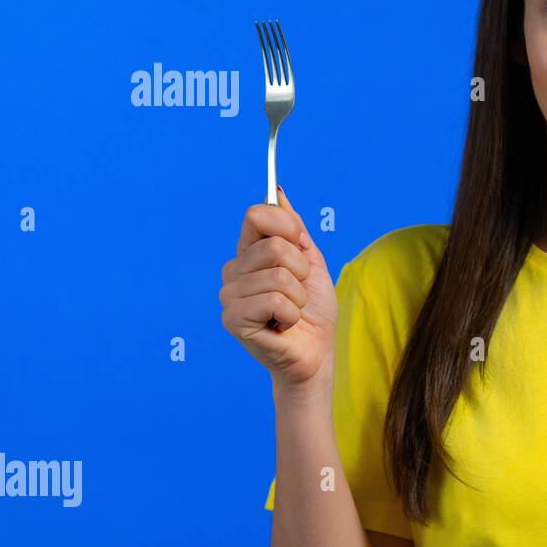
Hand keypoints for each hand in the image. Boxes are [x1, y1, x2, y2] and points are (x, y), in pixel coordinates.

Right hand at [219, 186, 338, 387]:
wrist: (316, 353)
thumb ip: (294, 230)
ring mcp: (229, 295)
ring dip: (298, 298)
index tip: (301, 244)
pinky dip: (292, 314)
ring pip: (279, 276)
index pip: (257, 215)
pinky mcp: (233, 319)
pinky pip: (275, 300)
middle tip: (299, 292)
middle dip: (301, 271)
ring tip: (291, 312)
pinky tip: (284, 325)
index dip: (287, 226)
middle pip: (274, 246)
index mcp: (250, 253)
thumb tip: (278, 193)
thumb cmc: (314, 312)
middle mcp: (234, 271)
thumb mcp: (312, 263)